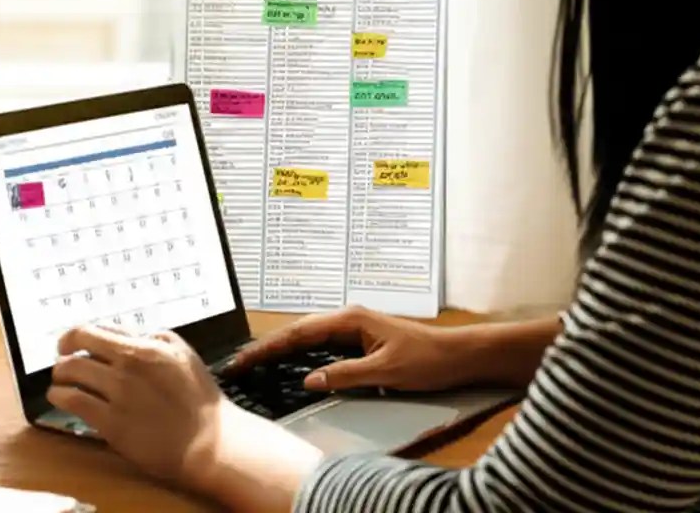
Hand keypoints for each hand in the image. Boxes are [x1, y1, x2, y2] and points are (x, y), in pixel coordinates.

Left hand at [48, 325, 322, 511]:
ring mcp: (116, 396)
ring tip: (60, 383)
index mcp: (143, 347)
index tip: (68, 344)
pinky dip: (60, 397)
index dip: (73, 336)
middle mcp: (125, 367)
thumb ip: (153, 338)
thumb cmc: (199, 398)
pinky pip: (72, 402)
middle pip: (75, 352)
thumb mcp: (182, 353)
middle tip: (62, 365)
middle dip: (63, 356)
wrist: (207, 442)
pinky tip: (62, 399)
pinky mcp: (109, 424)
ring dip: (59, 378)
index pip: (93, 330)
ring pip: (69, 376)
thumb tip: (126, 336)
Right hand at [227, 306, 468, 391]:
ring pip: (308, 338)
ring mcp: (354, 328)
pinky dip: (301, 354)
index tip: (244, 359)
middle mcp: (348, 319)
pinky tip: (292, 365)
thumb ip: (345, 375)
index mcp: (349, 319)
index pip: (298, 333)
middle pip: (298, 332)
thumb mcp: (385, 371)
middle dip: (267, 347)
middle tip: (240, 364)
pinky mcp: (361, 340)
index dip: (268, 347)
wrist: (459, 355)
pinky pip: (322, 346)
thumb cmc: (427, 360)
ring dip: (282, 349)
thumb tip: (308, 380)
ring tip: (256, 363)